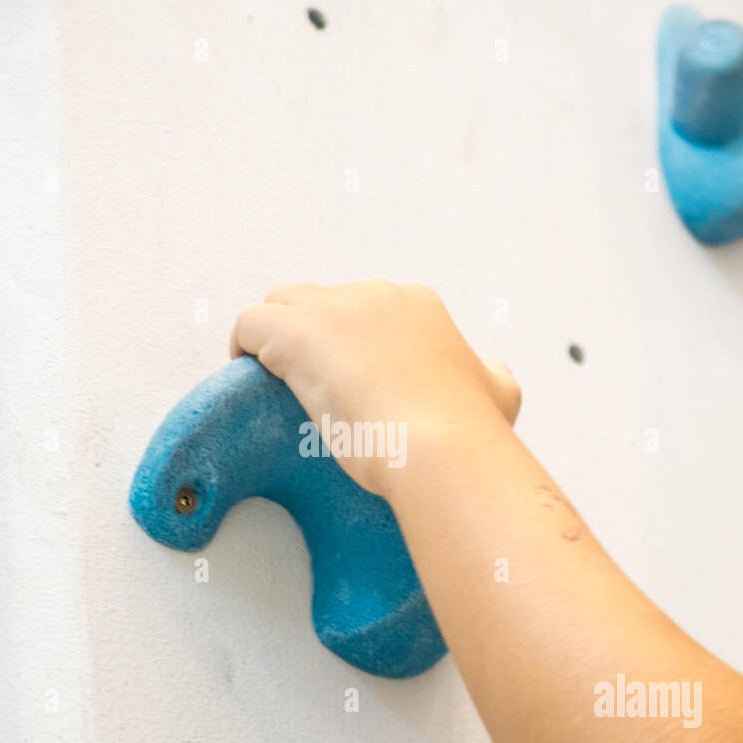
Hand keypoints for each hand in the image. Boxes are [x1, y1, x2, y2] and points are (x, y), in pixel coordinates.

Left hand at [230, 280, 520, 496]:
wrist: (442, 446)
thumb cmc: (468, 430)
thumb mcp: (497, 391)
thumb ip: (491, 375)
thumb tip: (492, 373)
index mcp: (416, 306)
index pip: (364, 308)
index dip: (348, 343)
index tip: (347, 379)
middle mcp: (374, 296)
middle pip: (320, 300)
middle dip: (310, 337)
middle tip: (309, 384)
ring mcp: (332, 310)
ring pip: (281, 305)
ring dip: (274, 339)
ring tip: (273, 383)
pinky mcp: (295, 333)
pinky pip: (250, 324)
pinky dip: (244, 347)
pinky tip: (249, 377)